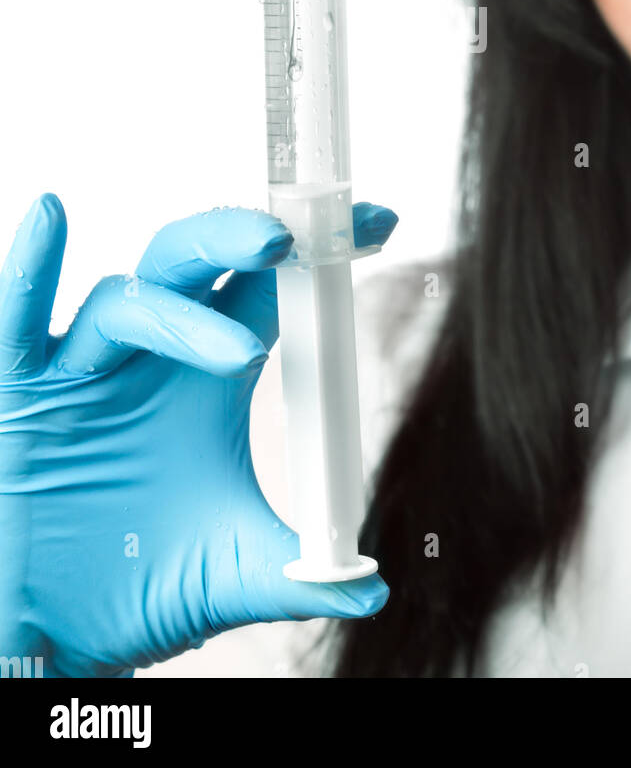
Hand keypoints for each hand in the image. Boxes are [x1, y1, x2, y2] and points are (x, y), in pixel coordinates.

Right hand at [0, 195, 397, 677]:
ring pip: (127, 302)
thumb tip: (372, 588)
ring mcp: (81, 368)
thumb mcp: (230, 574)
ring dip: (181, 316)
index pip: (266, 290)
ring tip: (240, 352)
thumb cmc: (138, 583)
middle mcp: (148, 354)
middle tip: (287, 241)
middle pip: (193, 265)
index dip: (316, 252)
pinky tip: (52, 216)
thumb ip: (300, 572)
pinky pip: (19, 321)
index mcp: (207, 376)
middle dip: (236, 240)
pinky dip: (31, 268)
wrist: (56, 631)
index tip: (379, 220)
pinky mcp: (20, 394)